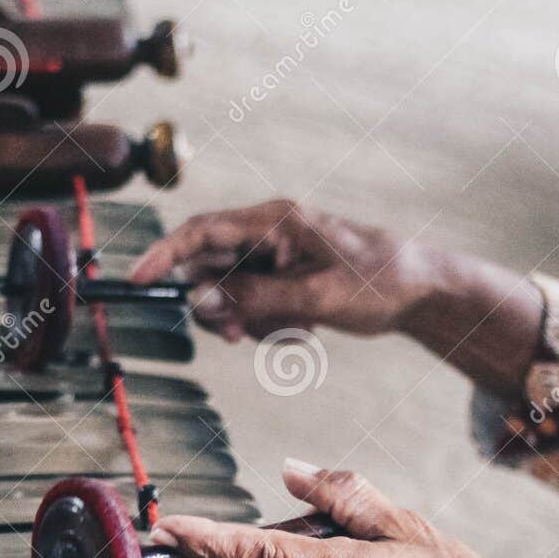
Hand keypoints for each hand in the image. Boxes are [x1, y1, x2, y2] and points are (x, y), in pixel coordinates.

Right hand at [129, 199, 437, 341]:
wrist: (420, 291)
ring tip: (296, 331)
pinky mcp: (284, 278)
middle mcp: (268, 233)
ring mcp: (275, 256)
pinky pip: (254, 305)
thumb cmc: (377, 281)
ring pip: (231, 294)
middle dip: (222, 308)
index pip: (201, 230)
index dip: (164, 254)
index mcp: (274, 221)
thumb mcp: (314, 296)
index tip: (137, 281)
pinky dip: (270, 325)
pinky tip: (304, 331)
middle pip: (210, 269)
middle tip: (245, 336)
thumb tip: (200, 300)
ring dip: (252, 322)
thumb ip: (254, 298)